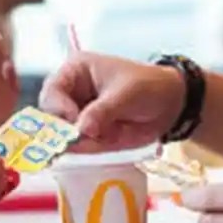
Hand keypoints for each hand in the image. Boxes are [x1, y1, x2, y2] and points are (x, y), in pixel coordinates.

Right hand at [38, 51, 183, 151]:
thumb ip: (103, 111)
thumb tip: (81, 130)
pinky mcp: (89, 136)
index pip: (51, 92)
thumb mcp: (126, 94)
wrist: (171, 104)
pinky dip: (91, 151)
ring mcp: (79, 117)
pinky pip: (80, 149)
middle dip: (66, 132)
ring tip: (109, 136)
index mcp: (75, 71)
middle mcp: (71, 94)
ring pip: (64, 137)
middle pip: (51, 118)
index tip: (74, 124)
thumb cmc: (148, 86)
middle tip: (87, 137)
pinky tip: (110, 141)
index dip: (58, 109)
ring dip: (82, 143)